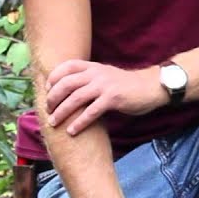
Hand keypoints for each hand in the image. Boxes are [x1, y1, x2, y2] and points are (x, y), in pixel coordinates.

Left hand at [45, 61, 164, 134]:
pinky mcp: (113, 99)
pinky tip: (72, 131)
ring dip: (62, 111)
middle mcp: (97, 74)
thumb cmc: (127, 85)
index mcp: (94, 67)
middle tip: (48, 110)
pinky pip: (91, 112)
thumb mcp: (106, 76)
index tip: (47, 90)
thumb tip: (70, 91)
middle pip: (67, 83)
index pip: (68, 66)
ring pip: (76, 98)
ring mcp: (105, 86)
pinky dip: (79, 122)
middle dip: (54, 98)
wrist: (151, 87)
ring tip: (54, 122)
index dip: (54, 77)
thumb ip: (90, 79)